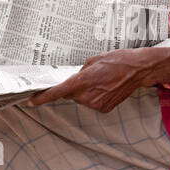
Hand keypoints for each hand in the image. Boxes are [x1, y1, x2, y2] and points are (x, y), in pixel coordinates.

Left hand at [26, 47, 158, 112]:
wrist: (138, 70)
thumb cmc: (117, 60)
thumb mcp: (93, 60)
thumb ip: (79, 72)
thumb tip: (74, 80)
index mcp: (81, 82)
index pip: (57, 93)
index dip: (42, 98)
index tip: (32, 101)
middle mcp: (86, 96)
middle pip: (70, 95)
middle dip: (74, 87)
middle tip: (89, 77)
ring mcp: (95, 104)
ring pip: (82, 99)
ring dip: (86, 91)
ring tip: (102, 81)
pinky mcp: (104, 109)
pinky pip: (92, 103)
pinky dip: (96, 96)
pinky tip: (107, 88)